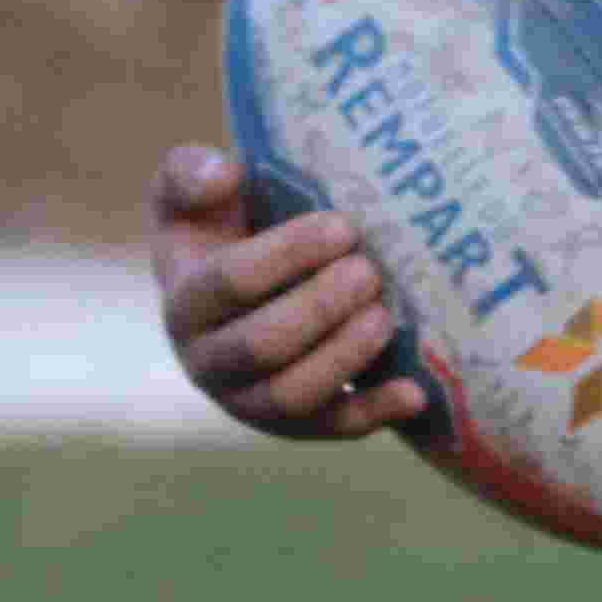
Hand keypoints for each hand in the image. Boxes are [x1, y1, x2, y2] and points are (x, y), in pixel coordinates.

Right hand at [148, 144, 425, 438]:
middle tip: (370, 271)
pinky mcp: (298, 425)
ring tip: (386, 315)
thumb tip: (222, 173)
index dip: (288, 255)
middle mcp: (208, 361)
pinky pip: (333, 428)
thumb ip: (189, 174)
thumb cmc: (225, 231)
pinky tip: (415, 392)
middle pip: (262, 344)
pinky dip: (375, 413)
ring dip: (344, 356)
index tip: (342, 227)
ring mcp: (250, 401)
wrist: (248, 289)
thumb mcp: (194, 195)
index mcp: (185, 301)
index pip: (230, 282)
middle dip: (321, 307)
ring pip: (293, 394)